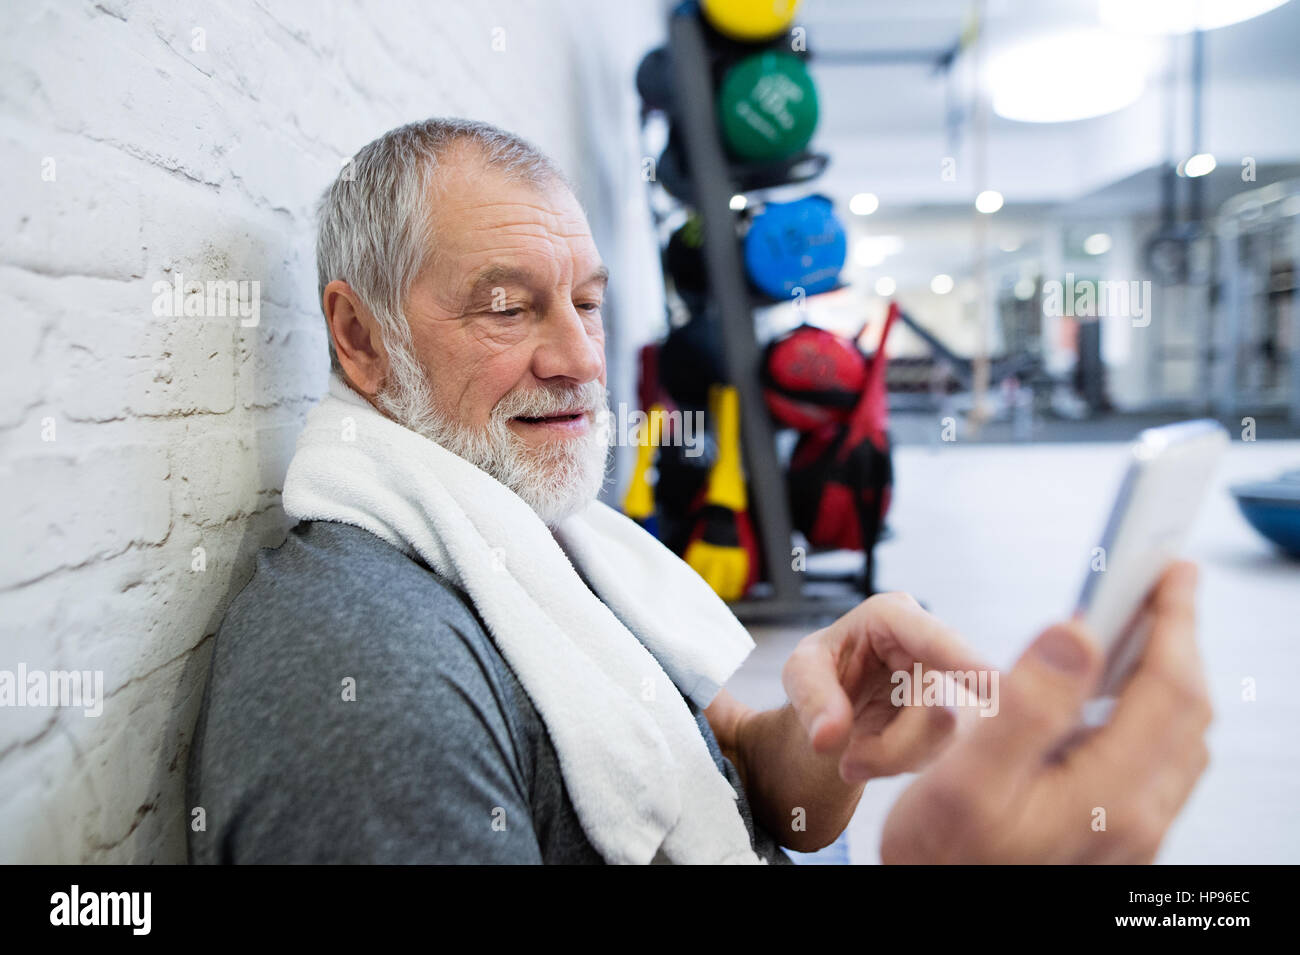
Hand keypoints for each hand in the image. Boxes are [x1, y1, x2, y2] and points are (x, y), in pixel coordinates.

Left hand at [781, 590, 990, 784]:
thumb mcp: (801, 673)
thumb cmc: (824, 672)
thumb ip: (811, 698)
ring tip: (857, 755)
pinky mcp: (968, 720)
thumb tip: (828, 737)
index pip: (932, 637)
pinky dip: (906, 765)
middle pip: (940, 707)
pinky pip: (948, 756)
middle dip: (893, 746)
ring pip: (947, 739)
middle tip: (849, 763)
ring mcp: (958, 683)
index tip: (993, 684)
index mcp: (893, 616)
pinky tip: (881, 756)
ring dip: (896, 760)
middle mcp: (935, 644)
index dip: (962, 660)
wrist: (840, 703)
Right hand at [880, 561, 1211, 862]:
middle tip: (1161, 588)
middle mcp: (1135, 817)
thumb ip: (1024, 707)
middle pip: (1185, 711)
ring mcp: (1131, 833)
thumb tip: (1073, 636)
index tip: (1169, 572)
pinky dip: (1152, 717)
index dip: (1173, 621)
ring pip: (1178, 740)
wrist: (940, 922)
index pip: (1168, 688)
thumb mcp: (965, 779)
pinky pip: (1158, 766)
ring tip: (1142, 634)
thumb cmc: (942, 860)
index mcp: (1107, 795)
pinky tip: (1116, 704)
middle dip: (1179, 639)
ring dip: (1170, 678)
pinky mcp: (1116, 840)